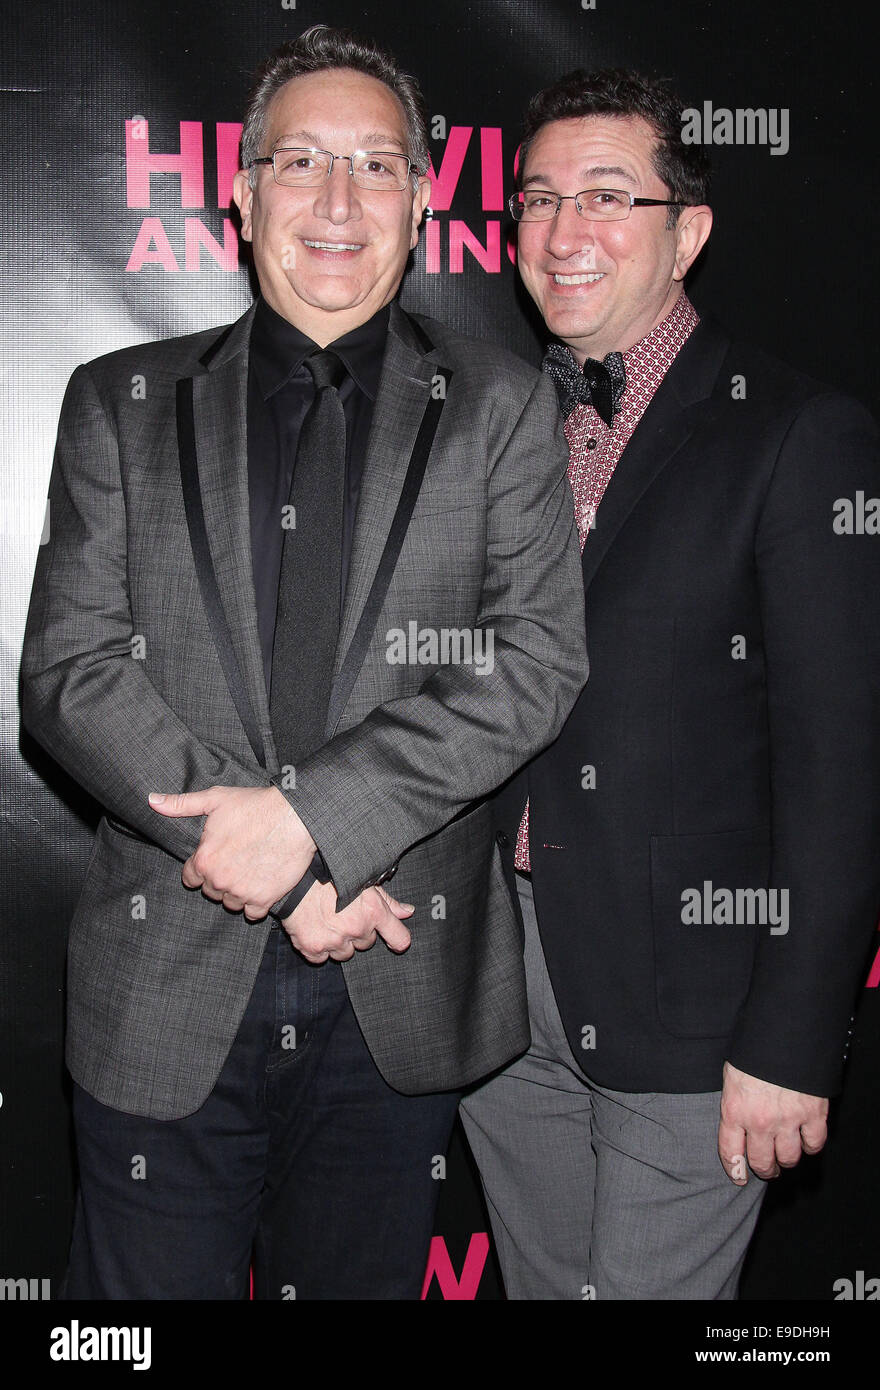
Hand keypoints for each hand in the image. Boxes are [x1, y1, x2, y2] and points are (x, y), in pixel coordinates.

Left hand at [149, 785, 315, 918]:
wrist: (295, 817)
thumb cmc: (256, 806)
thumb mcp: (216, 799)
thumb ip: (181, 804)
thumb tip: (152, 801)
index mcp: (204, 859)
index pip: (191, 878)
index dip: (202, 868)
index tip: (216, 859)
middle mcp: (219, 880)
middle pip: (211, 891)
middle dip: (220, 878)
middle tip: (237, 860)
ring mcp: (241, 892)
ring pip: (230, 903)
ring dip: (237, 892)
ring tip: (249, 871)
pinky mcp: (263, 899)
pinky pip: (252, 913)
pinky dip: (256, 902)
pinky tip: (261, 883)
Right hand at [283, 880, 413, 963]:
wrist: (293, 878)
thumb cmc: (330, 875)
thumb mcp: (364, 882)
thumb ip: (388, 901)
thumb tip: (408, 912)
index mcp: (373, 912)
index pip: (399, 938)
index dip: (398, 940)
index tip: (396, 941)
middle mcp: (356, 929)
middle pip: (367, 944)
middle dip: (358, 932)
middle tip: (344, 914)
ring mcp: (334, 941)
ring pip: (346, 954)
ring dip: (340, 943)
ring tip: (328, 921)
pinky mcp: (313, 948)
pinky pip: (322, 958)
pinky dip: (319, 948)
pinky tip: (315, 929)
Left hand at [718, 1060, 828, 1183]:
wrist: (782, 1034)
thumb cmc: (753, 1051)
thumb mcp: (731, 1076)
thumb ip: (735, 1103)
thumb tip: (737, 1123)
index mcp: (735, 1110)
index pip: (730, 1153)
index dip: (735, 1169)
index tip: (739, 1176)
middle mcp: (760, 1121)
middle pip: (762, 1162)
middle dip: (765, 1169)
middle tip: (768, 1167)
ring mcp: (788, 1120)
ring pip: (789, 1158)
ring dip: (787, 1159)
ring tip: (786, 1154)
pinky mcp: (813, 1114)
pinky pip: (814, 1143)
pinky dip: (810, 1145)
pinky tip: (805, 1139)